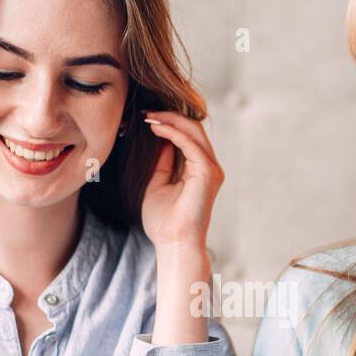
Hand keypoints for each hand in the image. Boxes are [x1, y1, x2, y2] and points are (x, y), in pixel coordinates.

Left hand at [140, 110, 223, 251]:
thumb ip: (161, 162)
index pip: (188, 136)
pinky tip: (155, 128)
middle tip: (145, 112)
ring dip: (170, 120)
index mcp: (199, 169)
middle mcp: (209, 167)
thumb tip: (158, 139)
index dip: (168, 123)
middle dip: (169, 116)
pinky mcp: (207, 172)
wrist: (173, 243)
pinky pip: (190, 142)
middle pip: (193, 128)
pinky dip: (173, 131)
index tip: (145, 118)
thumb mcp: (157, 183)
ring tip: (148, 117)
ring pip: (194, 130)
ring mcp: (211, 169)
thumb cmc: (165, 221)